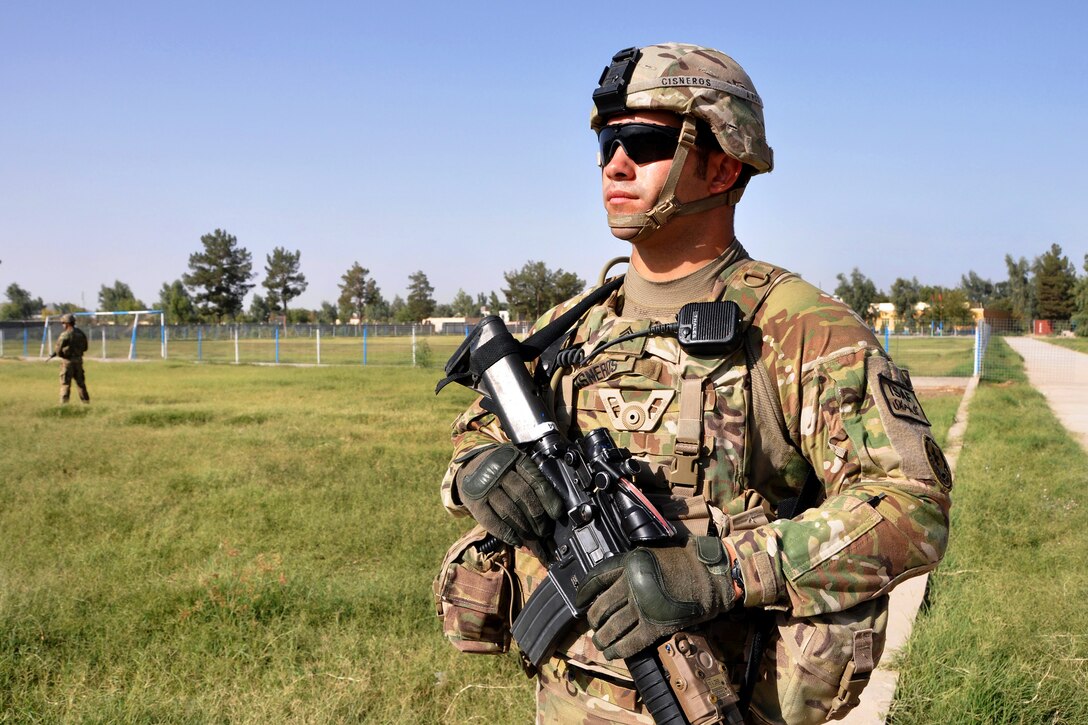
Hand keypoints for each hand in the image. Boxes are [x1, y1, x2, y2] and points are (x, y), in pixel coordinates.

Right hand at [457, 444, 563, 546]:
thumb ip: (531, 481)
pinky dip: (506, 533)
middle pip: (523, 496)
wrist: (469, 466)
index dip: (549, 500)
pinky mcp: (473, 502)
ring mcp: (484, 486)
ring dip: (523, 528)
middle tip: (544, 531)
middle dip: (537, 518)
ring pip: (509, 510)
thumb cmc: (499, 470)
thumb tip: (552, 513)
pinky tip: (516, 540)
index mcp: (515, 459)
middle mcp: (499, 470)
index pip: (536, 480)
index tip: (556, 515)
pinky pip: (492, 521)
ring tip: (532, 538)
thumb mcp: (516, 465)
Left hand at [574, 536, 738, 659]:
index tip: (579, 601)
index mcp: (628, 567)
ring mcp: (642, 608)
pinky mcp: (654, 627)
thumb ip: (625, 568)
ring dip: (603, 638)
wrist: (708, 576)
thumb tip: (604, 584)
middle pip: (600, 608)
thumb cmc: (680, 563)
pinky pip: (630, 643)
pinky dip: (618, 650)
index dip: (583, 593)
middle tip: (594, 626)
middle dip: (594, 620)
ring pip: (612, 628)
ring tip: (601, 642)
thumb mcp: (647, 556)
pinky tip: (613, 653)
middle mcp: (631, 587)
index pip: (595, 581)